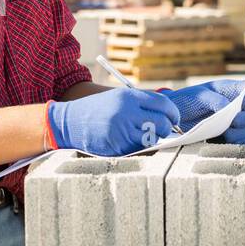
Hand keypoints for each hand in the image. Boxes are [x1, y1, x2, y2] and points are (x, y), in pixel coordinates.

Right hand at [46, 87, 179, 155]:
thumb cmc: (98, 109)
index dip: (173, 112)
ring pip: (153, 137)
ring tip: (146, 134)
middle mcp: (126, 112)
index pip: (162, 104)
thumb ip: (141, 103)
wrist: (70, 122)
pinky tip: (131, 140)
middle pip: (162, 122)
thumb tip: (168, 113)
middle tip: (166, 129)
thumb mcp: (118, 98)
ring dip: (154, 137)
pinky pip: (139, 148)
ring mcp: (121, 130)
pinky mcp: (117, 146)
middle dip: (168, 127)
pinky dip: (140, 145)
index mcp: (128, 97)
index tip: (174, 118)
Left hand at [159, 79, 244, 144]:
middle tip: (233, 122)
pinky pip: (243, 141)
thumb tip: (227, 108)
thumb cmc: (188, 101)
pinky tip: (224, 140)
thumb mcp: (199, 95)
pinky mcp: (232, 137)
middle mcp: (240, 106)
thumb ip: (214, 99)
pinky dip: (237, 142)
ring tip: (225, 133)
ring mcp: (237, 122)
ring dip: (241, 131)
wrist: (176, 119)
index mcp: (235, 90)